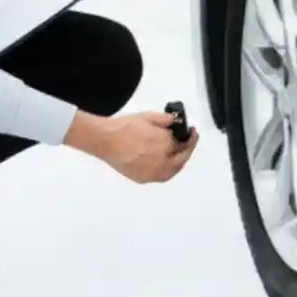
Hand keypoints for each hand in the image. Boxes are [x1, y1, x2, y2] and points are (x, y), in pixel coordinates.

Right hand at [65, 110, 199, 183]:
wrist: (105, 140)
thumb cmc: (123, 128)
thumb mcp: (148, 116)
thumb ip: (165, 119)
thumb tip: (175, 121)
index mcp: (165, 144)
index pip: (184, 143)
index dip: (189, 136)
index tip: (191, 132)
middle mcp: (162, 161)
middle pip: (181, 158)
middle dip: (187, 149)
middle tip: (188, 142)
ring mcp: (153, 172)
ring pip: (172, 170)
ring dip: (178, 161)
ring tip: (178, 154)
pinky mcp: (143, 179)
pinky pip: (160, 176)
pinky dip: (166, 169)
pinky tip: (164, 162)